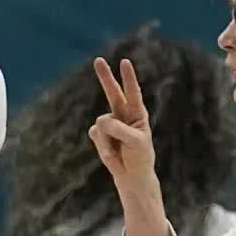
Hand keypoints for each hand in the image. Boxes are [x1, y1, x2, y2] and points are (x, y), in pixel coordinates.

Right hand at [89, 58, 156, 192]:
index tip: (125, 62)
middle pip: (112, 93)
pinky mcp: (100, 135)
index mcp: (137, 113)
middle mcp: (123, 115)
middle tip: (98, 60)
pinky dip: (102, 145)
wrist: (132, 176)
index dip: (128, 77)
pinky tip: (111, 153)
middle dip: (105, 77)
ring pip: (102, 123)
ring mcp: (110, 124)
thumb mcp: (135, 142)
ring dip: (108, 139)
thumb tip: (99, 121)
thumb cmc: (140, 156)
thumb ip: (119, 129)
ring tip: (120, 150)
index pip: (133, 92)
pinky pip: (95, 134)